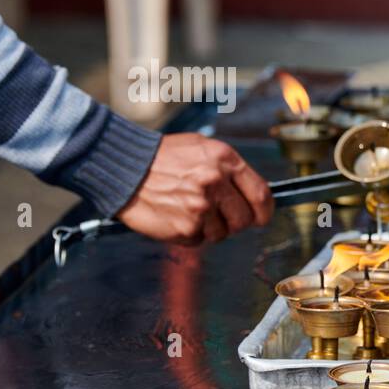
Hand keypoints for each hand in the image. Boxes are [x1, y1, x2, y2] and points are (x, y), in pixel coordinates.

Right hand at [117, 134, 273, 244]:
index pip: (261, 195)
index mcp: (224, 160)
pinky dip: (190, 234)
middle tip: (218, 216)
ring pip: (222, 233)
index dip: (265, 211)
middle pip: (245, 220)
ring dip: (210, 228)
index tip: (261, 218)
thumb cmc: (163, 157)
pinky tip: (175, 216)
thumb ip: (230, 170)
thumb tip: (255, 195)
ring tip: (189, 210)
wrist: (123, 167)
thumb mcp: (202, 149)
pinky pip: (199, 240)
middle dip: (235, 223)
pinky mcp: (184, 227)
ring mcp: (200, 206)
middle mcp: (215, 182)